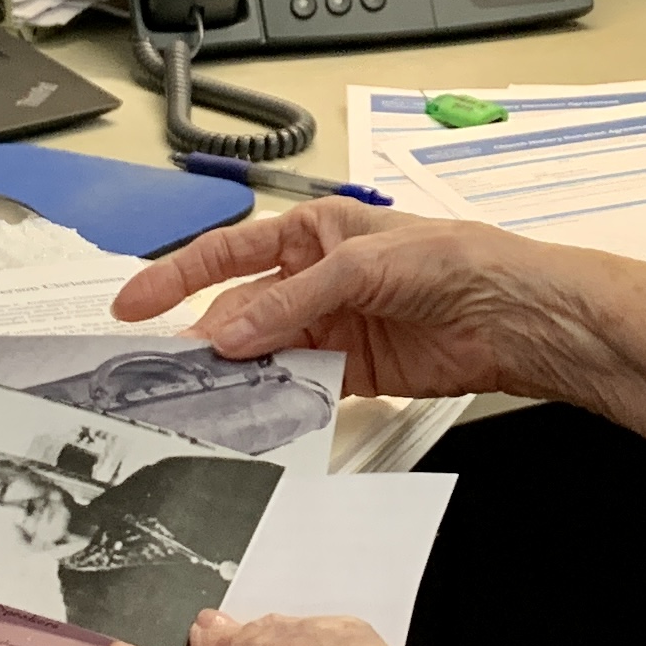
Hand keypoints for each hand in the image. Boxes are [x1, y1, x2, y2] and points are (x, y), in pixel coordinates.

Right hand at [108, 201, 608, 406]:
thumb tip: (232, 330)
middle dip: (205, 337)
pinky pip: (298, 386)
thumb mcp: (362, 266)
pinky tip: (255, 412)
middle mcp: (316, 279)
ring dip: (237, 374)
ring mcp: (331, 327)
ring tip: (203, 397)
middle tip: (170, 369)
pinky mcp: (352, 371)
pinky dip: (276, 400)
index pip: (227, 253)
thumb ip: (292, 301)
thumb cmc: (455, 260)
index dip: (175, 277)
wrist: (513, 314)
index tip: (132, 305)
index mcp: (312, 233)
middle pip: (240, 309)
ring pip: (264, 352)